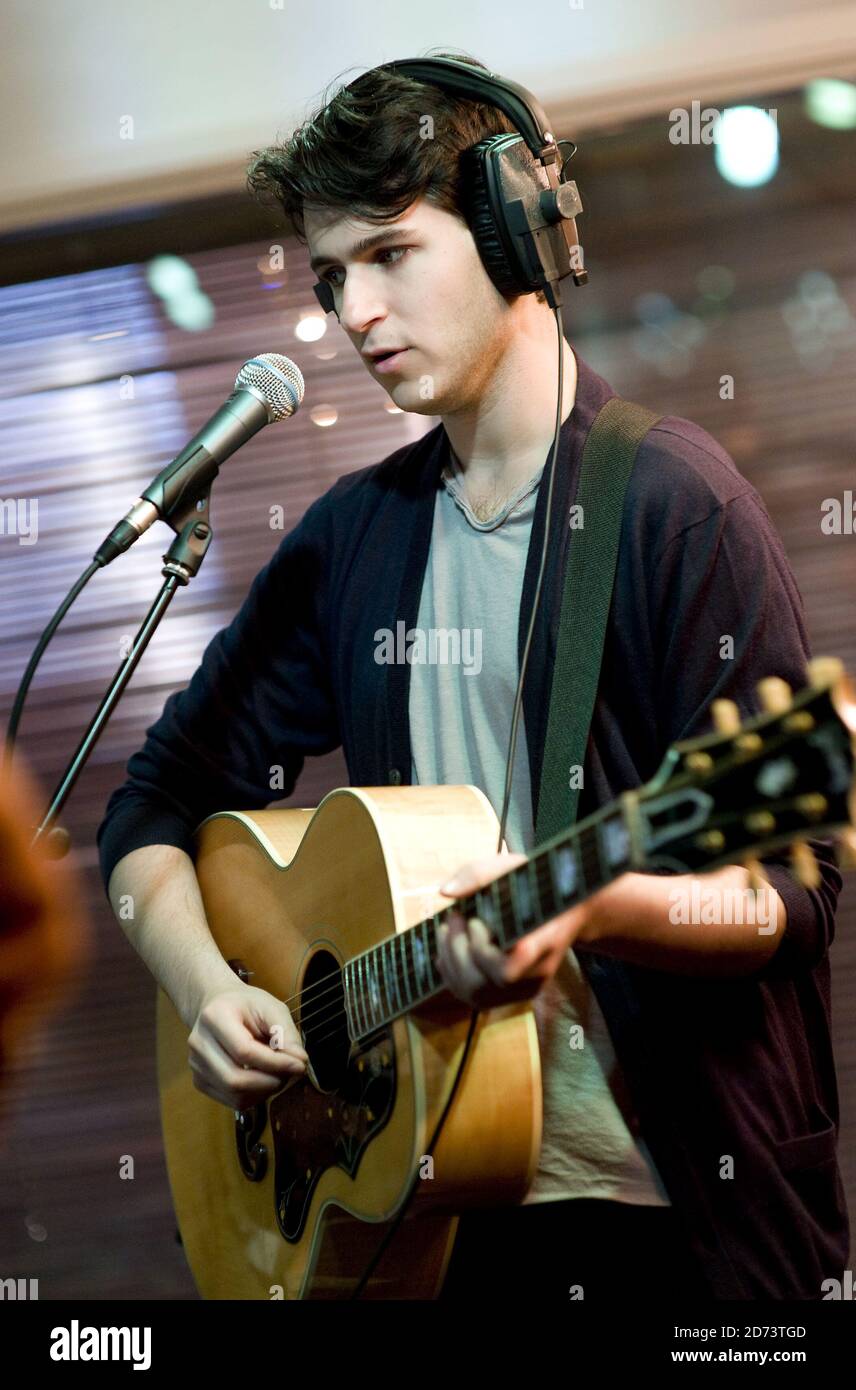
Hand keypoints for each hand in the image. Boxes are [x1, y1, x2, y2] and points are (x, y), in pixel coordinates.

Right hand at [188, 984, 308, 1110]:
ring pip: (234, 1095)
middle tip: (291, 1073)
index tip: (299, 1064)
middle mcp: (199, 1043)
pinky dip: (255, 1096)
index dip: (275, 1063)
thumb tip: (300, 1061)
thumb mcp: (271, 1007)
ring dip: (265, 1091)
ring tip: (279, 1074)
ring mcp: (196, 1065)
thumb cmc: (246, 1006)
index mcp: (215, 1017)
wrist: (218, 1006)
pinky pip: (232, 1101)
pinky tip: (263, 1079)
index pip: (244, 1051)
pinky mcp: (200, 1081)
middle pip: (235, 1079)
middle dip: (270, 1082)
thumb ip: (287, 1033)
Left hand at [436, 851, 589, 1007]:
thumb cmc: (540, 887)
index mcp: (546, 941)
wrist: (570, 912)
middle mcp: (537, 974)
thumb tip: (446, 892)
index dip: (481, 949)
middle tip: (454, 916)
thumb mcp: (515, 868)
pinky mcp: (513, 996)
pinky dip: (452, 973)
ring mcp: (525, 989)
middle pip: (484, 982)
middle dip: (456, 948)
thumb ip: (480, 874)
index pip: (509, 968)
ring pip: (474, 993)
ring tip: (449, 928)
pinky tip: (449, 948)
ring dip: (450, 959)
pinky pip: (472, 997)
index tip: (475, 920)